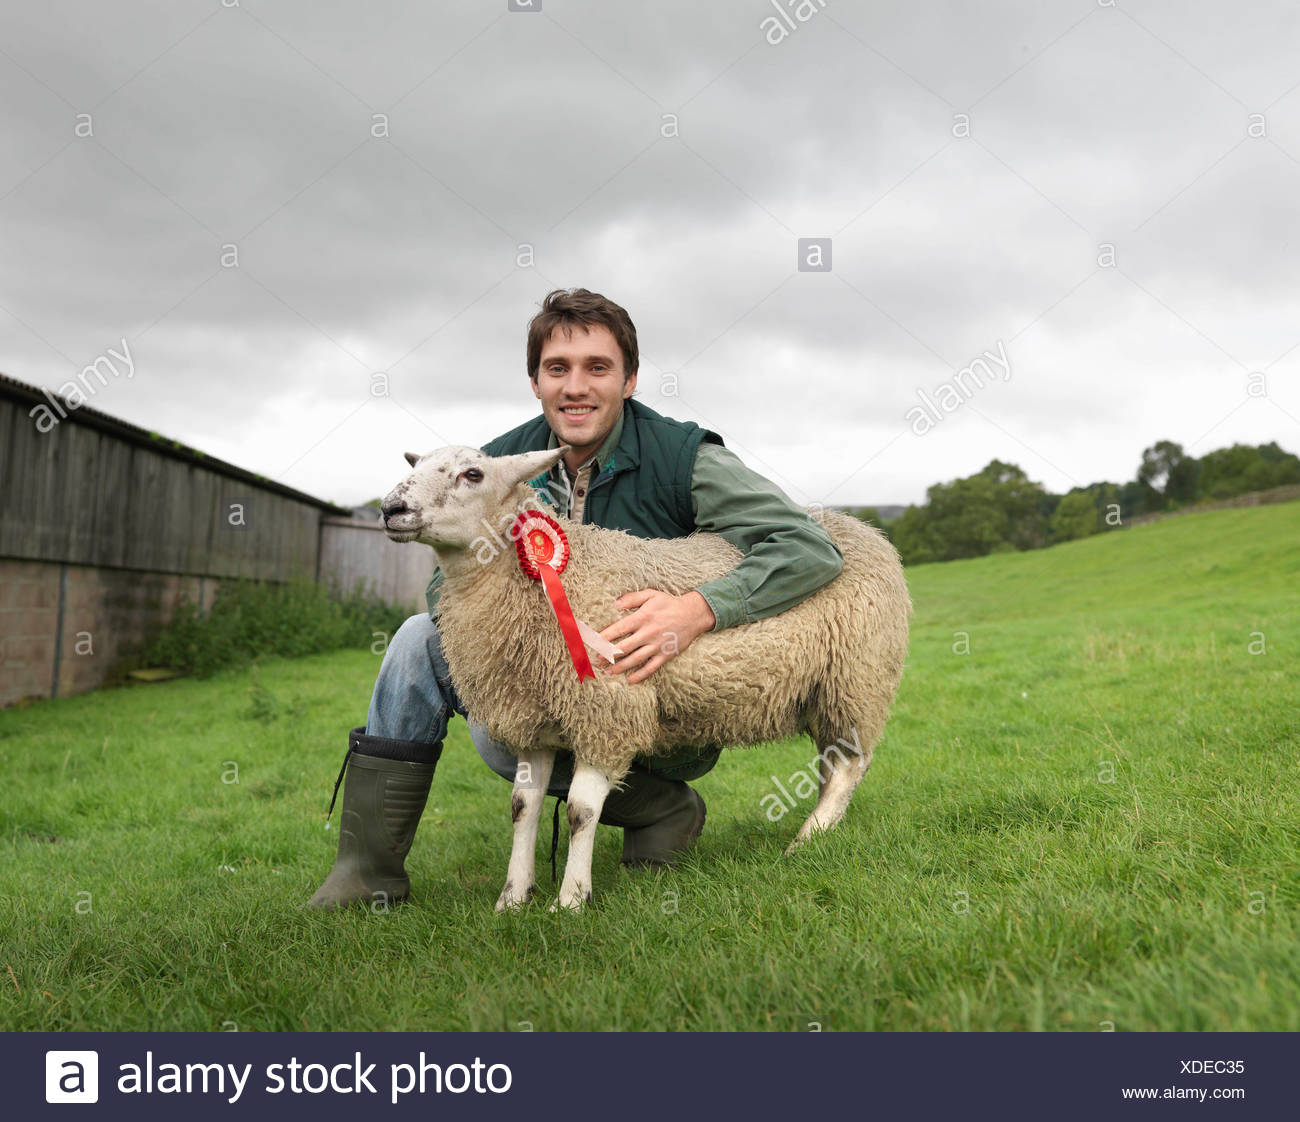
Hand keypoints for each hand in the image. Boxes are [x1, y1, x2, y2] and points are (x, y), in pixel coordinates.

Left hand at [598, 589, 715, 683]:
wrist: (694, 614)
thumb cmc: (669, 603)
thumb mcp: (651, 594)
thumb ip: (632, 598)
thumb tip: (614, 603)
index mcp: (643, 617)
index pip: (619, 629)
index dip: (604, 637)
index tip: (591, 643)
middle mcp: (648, 632)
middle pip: (624, 647)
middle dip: (607, 655)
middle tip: (595, 661)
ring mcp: (657, 645)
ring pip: (635, 659)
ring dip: (620, 667)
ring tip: (607, 672)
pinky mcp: (666, 655)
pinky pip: (651, 668)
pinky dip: (640, 676)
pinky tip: (629, 680)